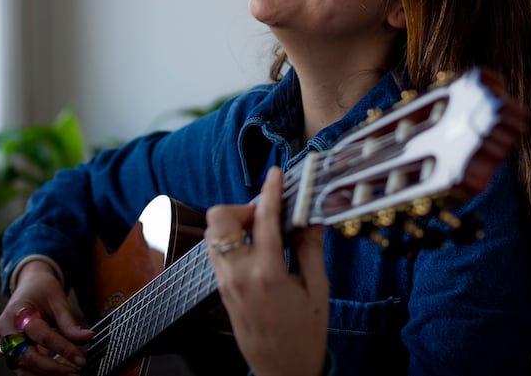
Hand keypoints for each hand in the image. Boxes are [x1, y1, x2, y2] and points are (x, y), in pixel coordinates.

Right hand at [0, 260, 91, 373]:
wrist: (28, 285)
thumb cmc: (43, 290)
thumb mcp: (58, 301)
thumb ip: (70, 323)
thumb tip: (87, 338)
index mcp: (18, 312)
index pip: (42, 336)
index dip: (63, 349)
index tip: (81, 359)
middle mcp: (6, 329)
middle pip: (28, 356)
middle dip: (53, 368)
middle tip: (75, 372)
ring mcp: (3, 342)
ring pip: (23, 367)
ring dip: (45, 374)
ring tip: (68, 374)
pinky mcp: (7, 351)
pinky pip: (22, 367)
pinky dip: (38, 373)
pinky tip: (55, 373)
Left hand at [206, 167, 328, 375]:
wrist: (282, 371)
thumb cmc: (305, 334)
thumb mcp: (317, 290)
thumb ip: (311, 249)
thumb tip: (312, 216)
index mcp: (266, 273)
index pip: (264, 219)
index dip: (269, 191)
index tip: (275, 174)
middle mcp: (237, 274)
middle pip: (220, 219)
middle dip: (242, 209)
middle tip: (268, 218)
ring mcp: (224, 282)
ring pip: (213, 234)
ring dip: (235, 224)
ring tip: (265, 234)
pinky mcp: (220, 290)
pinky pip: (217, 252)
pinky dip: (232, 240)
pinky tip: (258, 250)